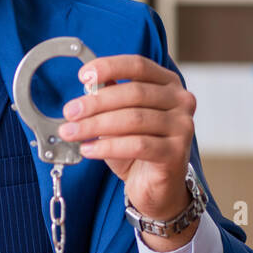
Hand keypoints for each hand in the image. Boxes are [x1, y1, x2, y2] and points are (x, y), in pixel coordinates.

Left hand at [58, 55, 197, 247]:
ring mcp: (183, 127)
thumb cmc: (136, 148)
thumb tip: (88, 85)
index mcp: (168, 84)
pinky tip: (87, 150)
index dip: (109, 67)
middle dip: (95, 102)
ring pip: (133, 119)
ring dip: (95, 125)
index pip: (138, 65)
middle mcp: (181, 101)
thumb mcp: (118, 117)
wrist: (154, 187)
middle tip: (69, 112)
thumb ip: (109, 98)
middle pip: (134, 93)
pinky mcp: (176, 153)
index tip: (83, 76)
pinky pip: (137, 145)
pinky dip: (107, 147)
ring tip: (71, 132)